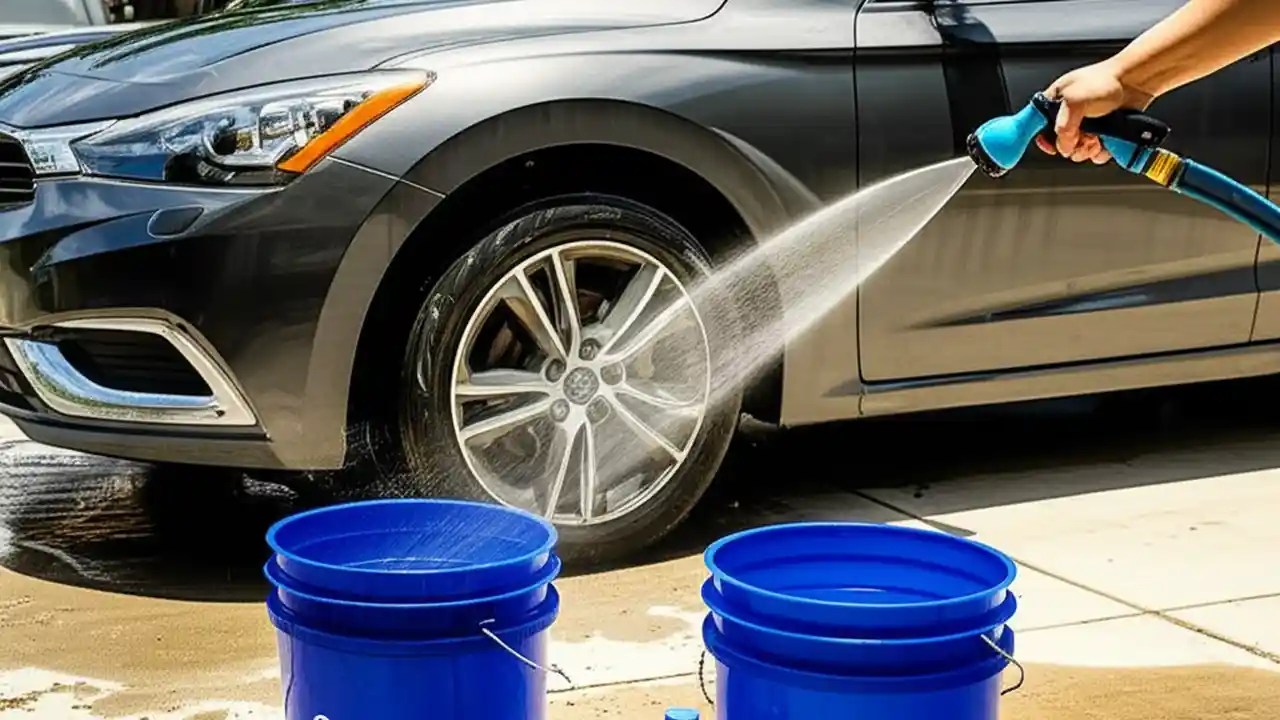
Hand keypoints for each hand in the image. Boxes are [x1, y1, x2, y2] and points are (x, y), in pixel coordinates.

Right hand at [1035, 62, 1153, 163]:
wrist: (1136, 81)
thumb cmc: (1106, 80)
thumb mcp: (1074, 100)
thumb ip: (1063, 126)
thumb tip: (1063, 146)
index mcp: (1055, 102)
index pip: (1038, 126)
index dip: (1043, 139)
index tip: (1051, 146)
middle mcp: (1070, 115)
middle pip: (1060, 143)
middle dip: (1071, 146)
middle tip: (1081, 139)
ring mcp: (1087, 125)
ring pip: (1079, 150)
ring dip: (1088, 149)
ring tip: (1097, 139)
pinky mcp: (1104, 133)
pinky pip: (1097, 152)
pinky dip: (1102, 151)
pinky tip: (1107, 140)